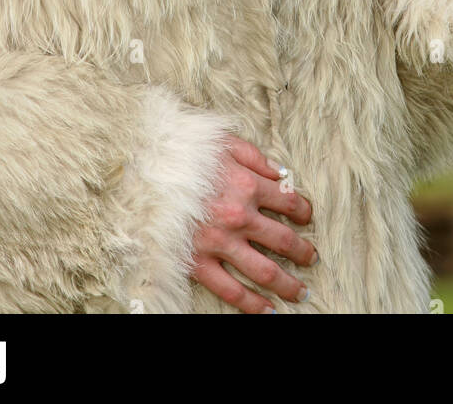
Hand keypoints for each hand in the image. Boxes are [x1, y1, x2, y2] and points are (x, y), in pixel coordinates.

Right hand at [190, 137, 317, 313]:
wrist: (141, 172)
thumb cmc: (182, 152)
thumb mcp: (222, 141)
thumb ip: (254, 156)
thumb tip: (280, 172)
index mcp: (246, 184)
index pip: (289, 202)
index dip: (304, 211)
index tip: (307, 218)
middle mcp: (239, 215)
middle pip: (283, 240)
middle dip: (302, 252)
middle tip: (311, 258)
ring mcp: (219, 242)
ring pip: (264, 271)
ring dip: (287, 284)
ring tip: (300, 291)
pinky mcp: (198, 262)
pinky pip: (231, 290)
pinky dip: (252, 304)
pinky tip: (267, 310)